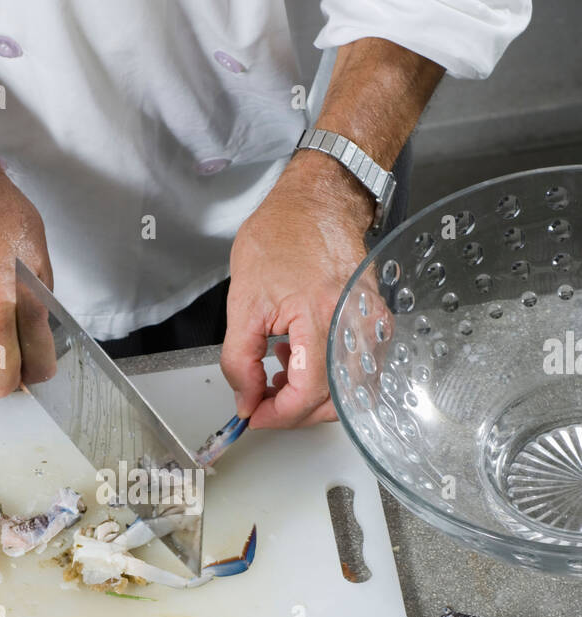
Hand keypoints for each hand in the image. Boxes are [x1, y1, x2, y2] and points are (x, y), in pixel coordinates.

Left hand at [222, 151, 373, 428]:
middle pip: (332, 402)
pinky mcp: (376, 322)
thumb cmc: (282, 236)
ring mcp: (371, 325)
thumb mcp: (244, 301)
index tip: (253, 415)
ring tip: (275, 370)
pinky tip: (296, 354)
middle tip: (259, 398)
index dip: (278, 415)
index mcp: (321, 317)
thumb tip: (245, 399)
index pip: (308, 393)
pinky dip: (325, 377)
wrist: (318, 201)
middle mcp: (355, 325)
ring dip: (309, 395)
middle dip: (292, 410)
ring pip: (347, 391)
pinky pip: (356, 369)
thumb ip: (240, 360)